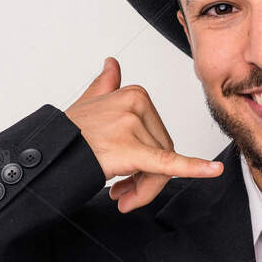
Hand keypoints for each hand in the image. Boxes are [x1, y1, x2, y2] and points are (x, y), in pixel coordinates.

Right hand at [65, 57, 223, 212]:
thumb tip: (112, 63)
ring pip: (158, 166)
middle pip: (162, 150)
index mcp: (134, 94)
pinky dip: (194, 168)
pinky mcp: (133, 149)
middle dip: (146, 178)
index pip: (157, 133)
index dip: (147, 160)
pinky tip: (212, 171)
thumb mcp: (88, 102)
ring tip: (120, 197)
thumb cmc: (69, 134)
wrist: (49, 153)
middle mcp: (136, 104)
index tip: (129, 176)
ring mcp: (134, 124)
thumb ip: (105, 84)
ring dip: (141, 189)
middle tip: (123, 194)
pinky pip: (169, 163)